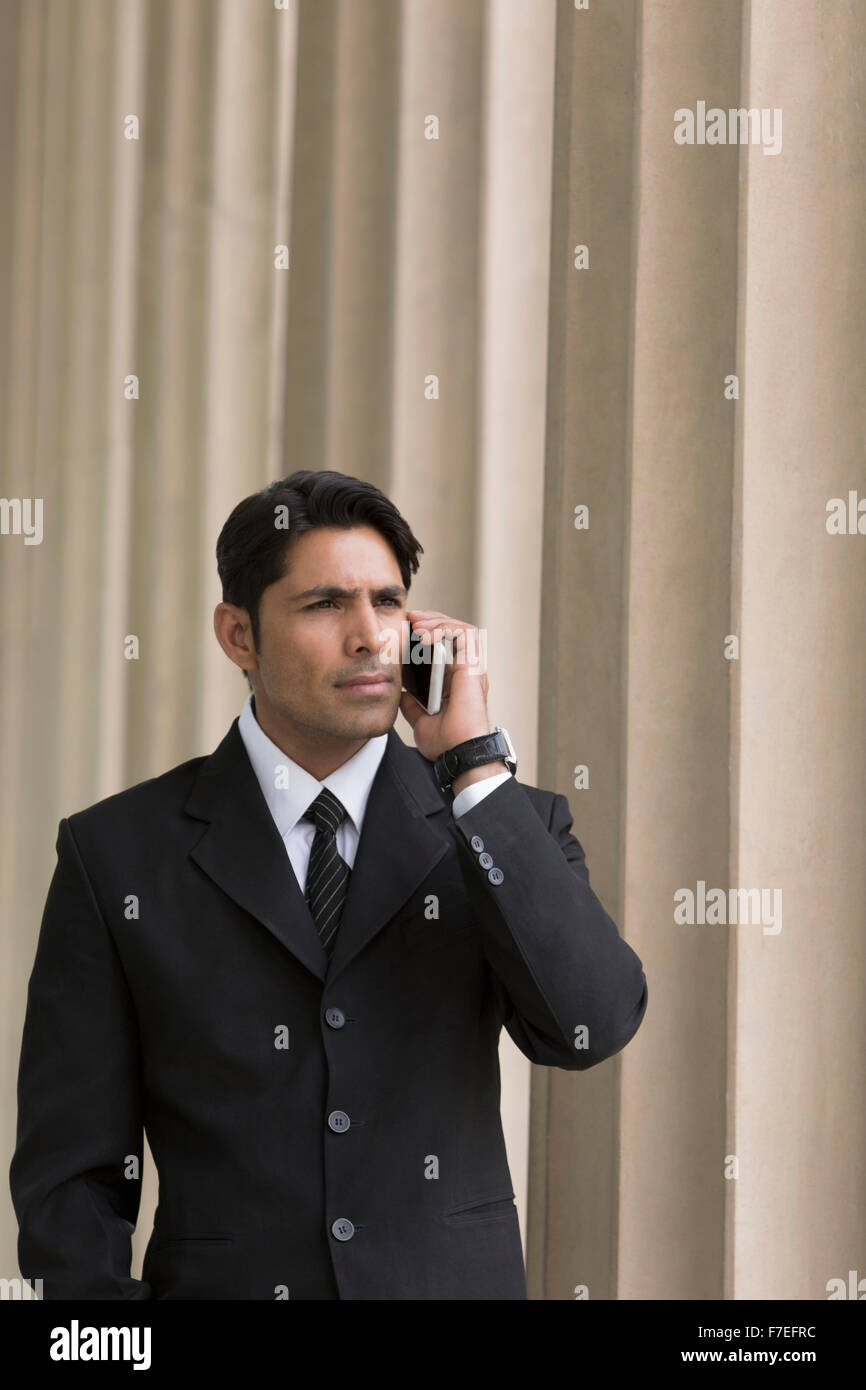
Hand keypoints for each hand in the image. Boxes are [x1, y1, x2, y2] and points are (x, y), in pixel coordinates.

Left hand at [398, 610, 491, 761]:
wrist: (457, 753)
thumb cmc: (446, 743)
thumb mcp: (421, 721)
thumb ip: (413, 706)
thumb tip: (402, 696)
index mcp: (455, 681)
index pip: (443, 647)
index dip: (426, 633)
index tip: (405, 630)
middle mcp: (465, 671)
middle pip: (452, 633)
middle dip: (429, 621)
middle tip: (408, 618)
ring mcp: (471, 668)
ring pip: (459, 628)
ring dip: (436, 621)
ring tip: (415, 623)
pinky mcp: (474, 666)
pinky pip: (464, 635)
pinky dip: (445, 629)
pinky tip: (425, 635)